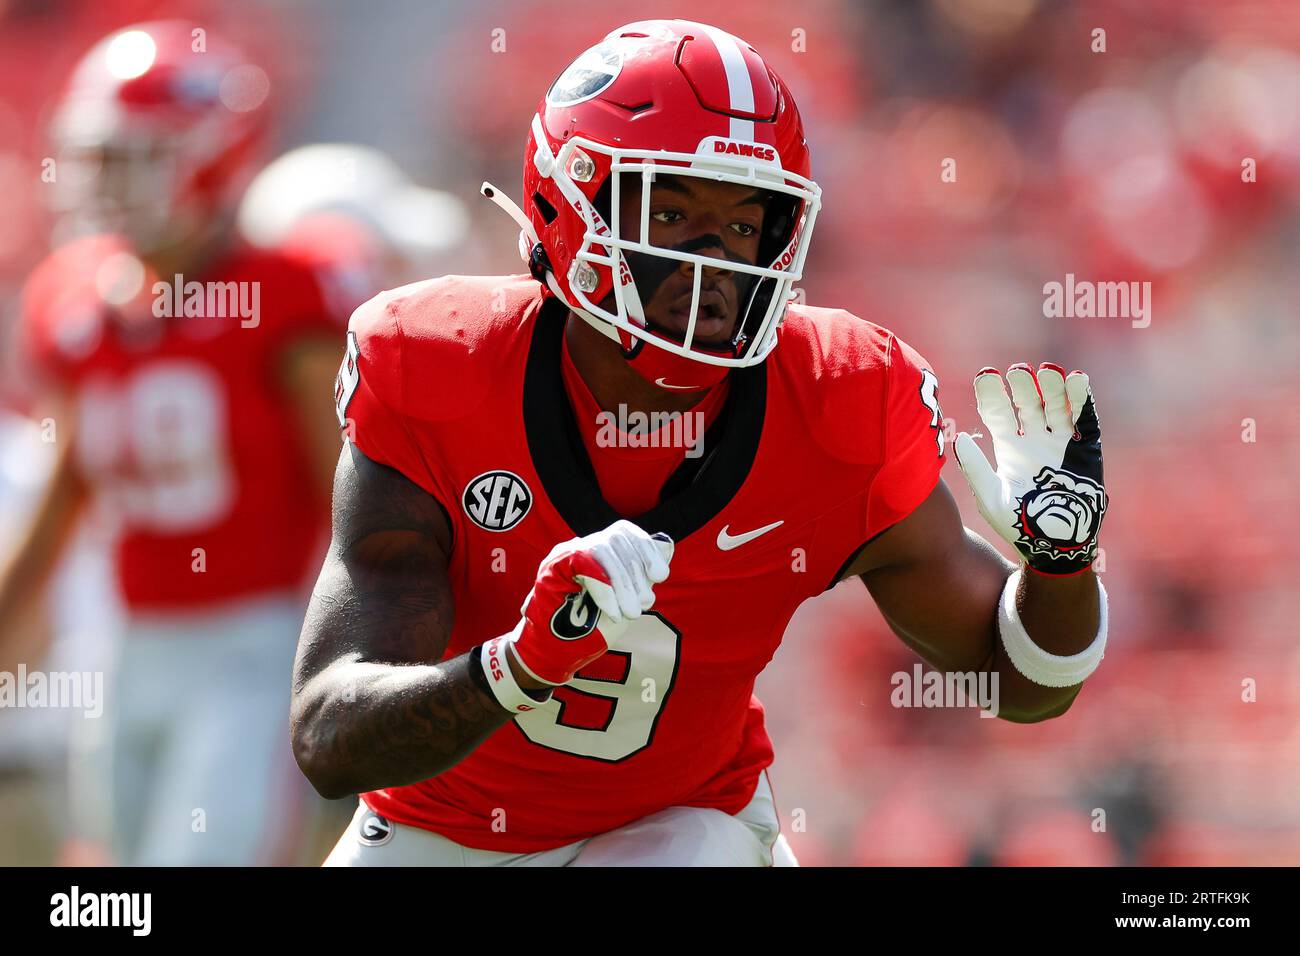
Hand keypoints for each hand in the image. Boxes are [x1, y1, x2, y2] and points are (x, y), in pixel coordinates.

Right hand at [509, 520, 673, 684]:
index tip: (660, 575)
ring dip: (622, 583)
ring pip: (602, 549)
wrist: (556, 656)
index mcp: (599, 553)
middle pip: (617, 537)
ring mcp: (564, 554)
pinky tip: (612, 610)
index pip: (625, 532)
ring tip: (630, 612)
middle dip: (637, 571)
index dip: (646, 548)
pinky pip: (584, 563)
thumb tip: (666, 548)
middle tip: (644, 604)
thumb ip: (643, 577)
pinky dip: (604, 588)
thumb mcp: (627, 601)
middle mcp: (581, 547)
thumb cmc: (591, 631)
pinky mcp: (552, 567)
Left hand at [953, 363, 1105, 575]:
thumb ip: (976, 469)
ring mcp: (1061, 441)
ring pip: (1056, 406)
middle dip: (1023, 387)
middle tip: (1018, 372)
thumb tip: (958, 438)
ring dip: (1052, 388)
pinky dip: (1082, 400)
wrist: (1056, 546)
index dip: (992, 393)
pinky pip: (1085, 419)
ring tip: (1047, 372)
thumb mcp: (991, 498)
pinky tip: (1078, 381)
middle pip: (1027, 403)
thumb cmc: (1018, 525)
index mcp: (1008, 446)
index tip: (986, 374)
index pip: (998, 412)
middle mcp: (1034, 438)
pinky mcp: (1087, 449)